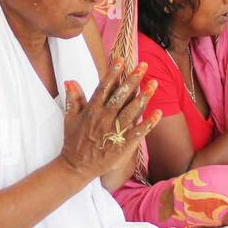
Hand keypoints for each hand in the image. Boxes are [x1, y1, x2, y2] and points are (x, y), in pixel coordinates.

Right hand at [57, 59, 160, 181]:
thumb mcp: (69, 118)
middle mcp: (104, 119)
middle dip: (133, 80)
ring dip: (144, 97)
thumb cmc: (73, 141)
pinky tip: (158, 113)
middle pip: (121, 96)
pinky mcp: (122, 145)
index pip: (104, 88)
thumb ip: (73, 99)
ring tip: (154, 84)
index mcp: (92, 111)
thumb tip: (70, 80)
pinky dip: (148, 123)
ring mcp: (114, 132)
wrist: (76, 167)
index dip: (113, 73)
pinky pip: (138, 132)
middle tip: (144, 66)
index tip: (121, 60)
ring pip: (131, 111)